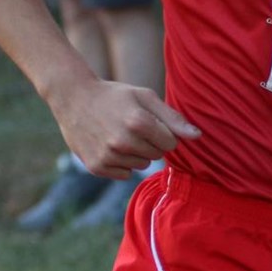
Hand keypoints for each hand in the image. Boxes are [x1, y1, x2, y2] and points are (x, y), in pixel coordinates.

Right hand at [46, 77, 199, 178]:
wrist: (73, 98)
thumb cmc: (115, 96)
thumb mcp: (144, 97)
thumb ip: (173, 118)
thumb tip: (197, 136)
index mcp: (139, 122)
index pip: (171, 142)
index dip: (164, 132)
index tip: (150, 122)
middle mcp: (123, 141)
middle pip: (157, 155)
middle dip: (150, 143)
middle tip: (132, 127)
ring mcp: (108, 156)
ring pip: (141, 165)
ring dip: (135, 153)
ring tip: (119, 134)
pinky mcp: (96, 167)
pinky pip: (124, 174)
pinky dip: (121, 163)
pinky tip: (109, 145)